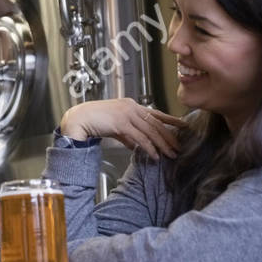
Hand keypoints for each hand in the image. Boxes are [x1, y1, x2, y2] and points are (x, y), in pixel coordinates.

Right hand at [59, 98, 186, 159]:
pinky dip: (149, 148)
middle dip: (169, 136)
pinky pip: (139, 138)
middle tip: (179, 147)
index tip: (183, 124)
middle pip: (156, 123)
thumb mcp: (114, 126)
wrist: (78, 119)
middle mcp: (131, 107)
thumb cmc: (93, 121)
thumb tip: (135, 144)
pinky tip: (155, 155)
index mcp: (131, 105)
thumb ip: (126, 134)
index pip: (155, 113)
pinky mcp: (121, 123)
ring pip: (150, 131)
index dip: (170, 119)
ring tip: (171, 154)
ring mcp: (127, 114)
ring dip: (162, 144)